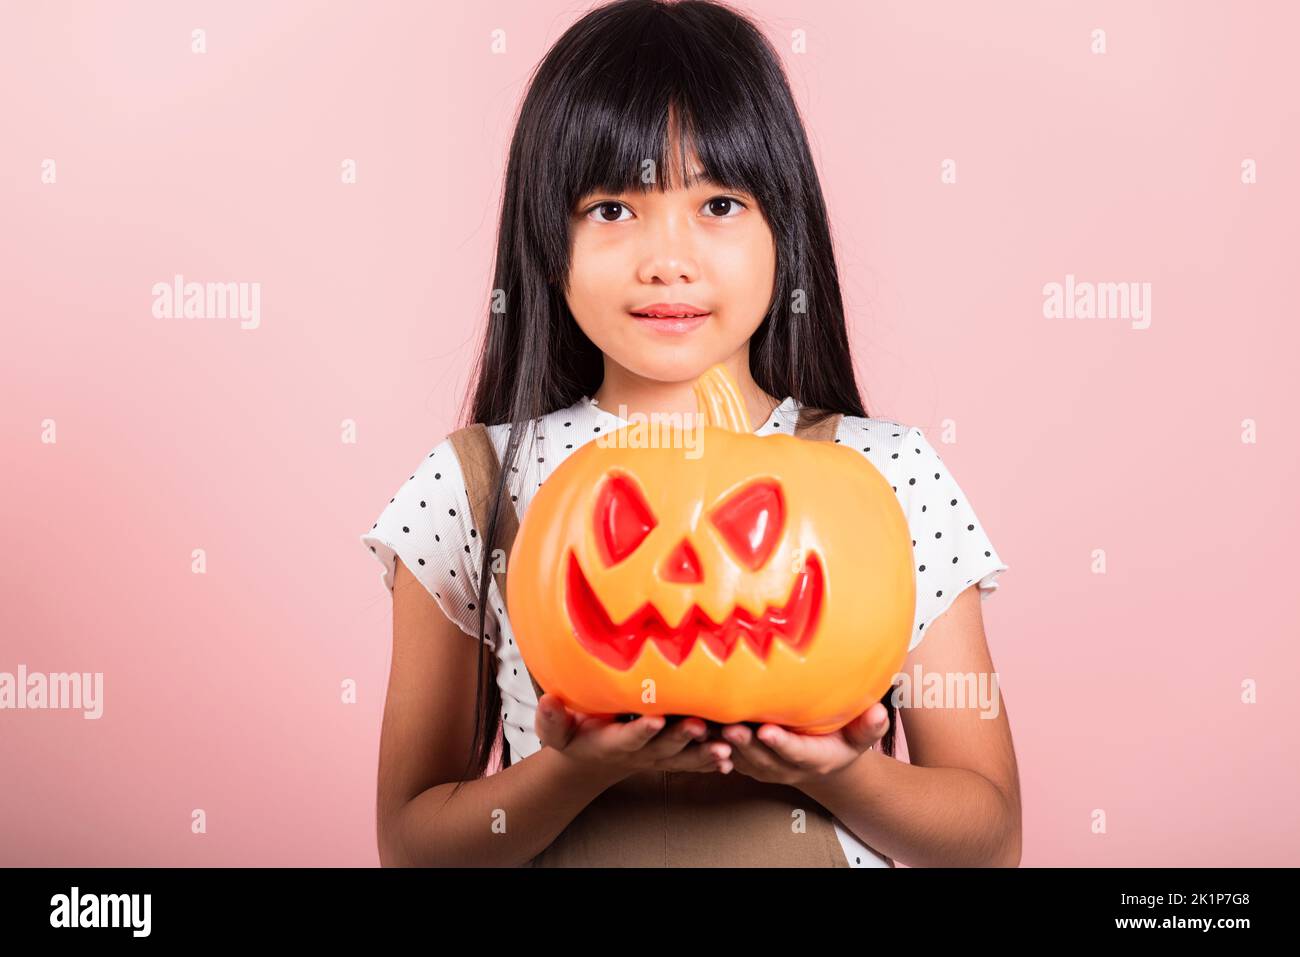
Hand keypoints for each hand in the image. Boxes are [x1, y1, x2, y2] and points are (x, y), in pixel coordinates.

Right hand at [534, 692, 731, 778]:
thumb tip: (547, 701)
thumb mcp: (556, 732)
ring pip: (684, 757)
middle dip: (681, 737)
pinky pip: (695, 762)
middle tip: (699, 726)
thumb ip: (551, 719)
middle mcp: (640, 752)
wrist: (595, 760)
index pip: (628, 737)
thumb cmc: (576, 736)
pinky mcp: (672, 756)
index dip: (641, 730)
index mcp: (612, 743)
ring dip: (704, 754)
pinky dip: (712, 761)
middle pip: (663, 746)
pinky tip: (731, 758)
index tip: (655, 719)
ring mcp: (659, 757)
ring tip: (725, 749)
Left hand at [718, 702, 890, 786]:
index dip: (781, 743)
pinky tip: (697, 725)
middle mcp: (783, 766)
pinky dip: (711, 744)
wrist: (823, 764)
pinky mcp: (746, 760)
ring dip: (723, 744)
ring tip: (708, 725)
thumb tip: (879, 712)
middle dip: (745, 742)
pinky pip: (725, 754)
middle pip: (761, 756)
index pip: (795, 752)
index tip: (768, 731)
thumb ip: (869, 727)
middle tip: (730, 726)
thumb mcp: (860, 738)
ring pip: (739, 757)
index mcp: (812, 758)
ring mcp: (762, 765)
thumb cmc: (842, 742)